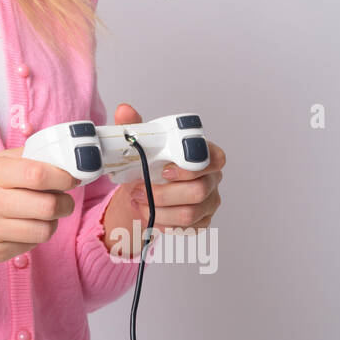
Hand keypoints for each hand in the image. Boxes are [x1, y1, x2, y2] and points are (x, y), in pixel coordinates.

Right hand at [0, 148, 79, 264]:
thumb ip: (22, 158)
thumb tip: (61, 160)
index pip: (38, 175)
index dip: (63, 177)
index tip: (70, 178)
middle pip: (48, 206)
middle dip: (64, 203)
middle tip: (62, 200)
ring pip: (44, 231)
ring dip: (51, 222)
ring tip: (43, 215)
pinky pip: (29, 247)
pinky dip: (32, 237)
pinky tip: (21, 227)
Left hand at [100, 103, 225, 255]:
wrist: (143, 190)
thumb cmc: (149, 164)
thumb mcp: (140, 145)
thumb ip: (134, 127)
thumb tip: (124, 110)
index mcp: (204, 155)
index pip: (215, 158)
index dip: (192, 167)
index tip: (165, 169)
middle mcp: (212, 178)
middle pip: (199, 190)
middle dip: (163, 193)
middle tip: (139, 189)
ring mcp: (210, 202)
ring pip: (189, 213)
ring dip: (158, 210)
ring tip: (139, 202)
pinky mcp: (202, 222)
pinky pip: (186, 229)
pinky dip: (163, 223)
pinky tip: (150, 214)